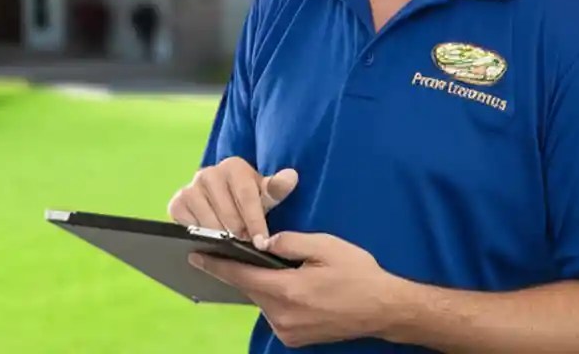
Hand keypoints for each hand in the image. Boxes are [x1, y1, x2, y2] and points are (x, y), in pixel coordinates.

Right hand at [167, 157, 297, 242]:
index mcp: (233, 166)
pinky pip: (187, 223)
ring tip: (231, 248)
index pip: (246, 195)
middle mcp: (208, 173)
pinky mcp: (177, 202)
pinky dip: (199, 235)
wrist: (224, 203)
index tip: (262, 242)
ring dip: (220, 236)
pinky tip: (210, 243)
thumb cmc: (249, 200)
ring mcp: (191, 187)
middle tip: (247, 248)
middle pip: (226, 210)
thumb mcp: (265, 195)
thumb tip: (290, 177)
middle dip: (238, 232)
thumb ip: (277, 188)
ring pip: (207, 219)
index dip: (255, 220)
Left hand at [189, 232, 401, 348]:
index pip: (241, 276)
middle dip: (242, 270)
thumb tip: (263, 241)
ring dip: (262, 284)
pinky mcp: (295, 338)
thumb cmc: (358, 274)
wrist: (384, 309)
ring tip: (274, 267)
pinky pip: (274, 312)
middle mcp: (282, 316)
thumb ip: (289, 241)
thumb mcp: (325, 246)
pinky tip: (287, 285)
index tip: (194, 255)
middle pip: (250, 288)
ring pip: (262, 300)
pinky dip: (274, 297)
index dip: (216, 264)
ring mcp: (288, 331)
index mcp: (287, 291)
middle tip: (233, 250)